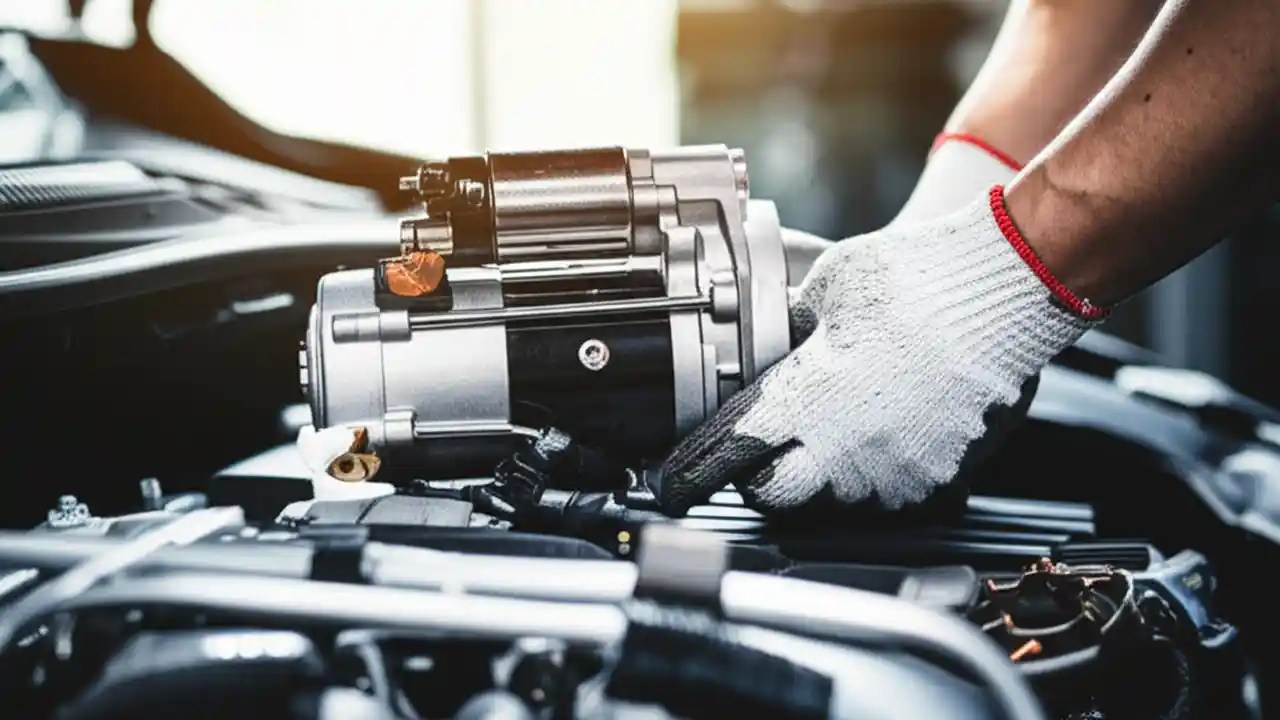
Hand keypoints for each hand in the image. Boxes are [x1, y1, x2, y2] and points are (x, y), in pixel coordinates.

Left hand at [657, 188, 1099, 516]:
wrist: (1007, 289)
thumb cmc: (919, 279)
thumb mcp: (826, 285)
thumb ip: (786, 325)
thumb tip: (766, 340)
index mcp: (804, 398)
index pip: (725, 453)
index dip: (689, 474)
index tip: (669, 485)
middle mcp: (844, 448)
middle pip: (773, 495)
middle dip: (757, 477)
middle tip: (763, 450)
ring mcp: (894, 471)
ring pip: (832, 501)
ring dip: (819, 475)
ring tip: (836, 429)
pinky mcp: (936, 478)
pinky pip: (887, 495)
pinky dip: (874, 475)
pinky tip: (884, 433)